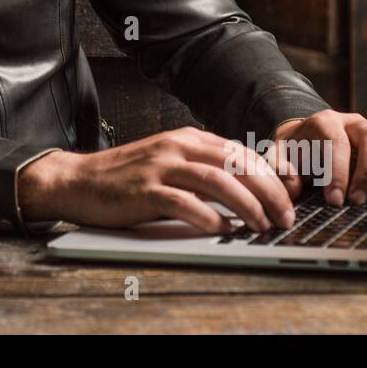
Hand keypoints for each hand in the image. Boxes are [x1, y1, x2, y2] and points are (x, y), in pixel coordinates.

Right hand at [17, 127, 298, 234]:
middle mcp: (176, 147)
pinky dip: (208, 216)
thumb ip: (201, 168)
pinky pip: (184, 202)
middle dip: (268, 191)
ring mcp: (160, 167)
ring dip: (247, 204)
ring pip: (217, 181)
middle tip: (285, 215)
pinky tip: (222, 228)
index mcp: (187, 138)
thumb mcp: (169, 161)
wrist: (78, 180)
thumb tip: (246, 189)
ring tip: (262, 224)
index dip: (271, 176)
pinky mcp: (144, 190)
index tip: (288, 199)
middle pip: (236, 164)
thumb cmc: (126, 177)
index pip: (241, 152)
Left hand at [271, 111, 366, 206]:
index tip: (334, 199)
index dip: (337, 171)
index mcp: (325, 122)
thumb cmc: (296, 153)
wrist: (307, 142)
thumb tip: (292, 185)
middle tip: (357, 201)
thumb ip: (280, 168)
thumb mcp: (279, 156)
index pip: (336, 141)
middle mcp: (354, 123)